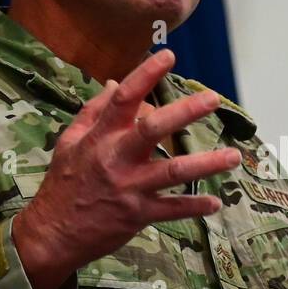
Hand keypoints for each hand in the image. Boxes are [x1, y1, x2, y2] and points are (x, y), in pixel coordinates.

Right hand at [13, 48, 240, 288]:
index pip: (123, 99)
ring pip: (173, 171)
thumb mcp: (71, 142)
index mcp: (100, 137)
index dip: (145, 75)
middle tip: (213, 99)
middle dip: (186, 111)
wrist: (53, 232)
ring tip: (234, 156)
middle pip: (154, 129)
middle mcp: (116, 158)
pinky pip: (172, 210)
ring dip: (207, 163)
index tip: (168, 55)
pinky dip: (195, 206)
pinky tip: (215, 202)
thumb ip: (94, 111)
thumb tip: (115, 82)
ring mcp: (129, 187)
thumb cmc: (64, 183)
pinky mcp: (138, 214)